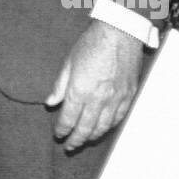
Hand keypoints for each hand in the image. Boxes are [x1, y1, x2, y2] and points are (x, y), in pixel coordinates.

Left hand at [46, 19, 143, 150]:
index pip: (69, 119)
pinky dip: (109, 127)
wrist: (120, 32)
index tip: (58, 134)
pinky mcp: (128, 95)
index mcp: (80, 90)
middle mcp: (98, 99)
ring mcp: (116, 99)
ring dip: (92, 137)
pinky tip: (103, 129)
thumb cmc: (92, 43)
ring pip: (103, 127)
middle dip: (76, 140)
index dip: (62, 129)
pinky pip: (118, 118)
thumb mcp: (69, 62)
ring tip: (84, 140)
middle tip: (69, 146)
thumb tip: (50, 102)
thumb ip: (60, 85)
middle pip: (85, 128)